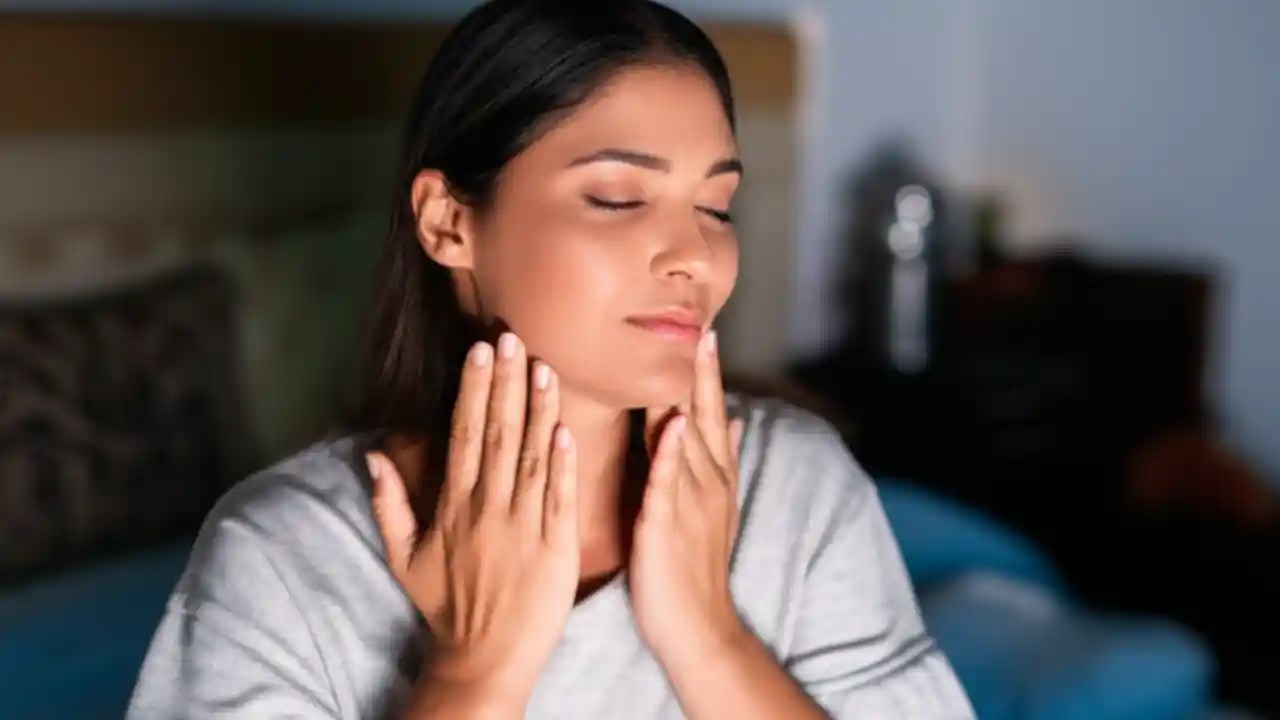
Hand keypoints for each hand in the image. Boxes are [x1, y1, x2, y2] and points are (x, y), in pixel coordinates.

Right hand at [365, 333, 579, 707]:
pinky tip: (566, 430)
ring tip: (543, 366)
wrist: (486, 659)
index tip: (478, 350)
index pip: (463, 435)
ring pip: (531, 458)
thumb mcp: (405, 557)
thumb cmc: (448, 606)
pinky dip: (563, 464)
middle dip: (504, 384)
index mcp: (453, 507)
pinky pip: (560, 498)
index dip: (472, 390)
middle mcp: (487, 510)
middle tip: (511, 337)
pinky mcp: (557, 547)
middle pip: (497, 435)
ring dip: (537, 410)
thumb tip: (372, 454)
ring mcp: (523, 527)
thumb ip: (389, 504)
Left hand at [629, 330, 745, 666]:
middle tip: (695, 323)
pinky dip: (672, 452)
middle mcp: (706, 480)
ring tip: (679, 354)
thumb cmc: (694, 566)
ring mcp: (688, 501)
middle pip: (701, 414)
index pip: (710, 411)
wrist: (698, 627)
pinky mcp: (666, 525)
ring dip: (680, 395)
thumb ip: (721, 459)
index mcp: (712, 474)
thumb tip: (736, 418)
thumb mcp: (715, 506)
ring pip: (685, 437)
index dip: (707, 372)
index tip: (704, 330)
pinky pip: (668, 482)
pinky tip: (674, 423)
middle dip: (698, 371)